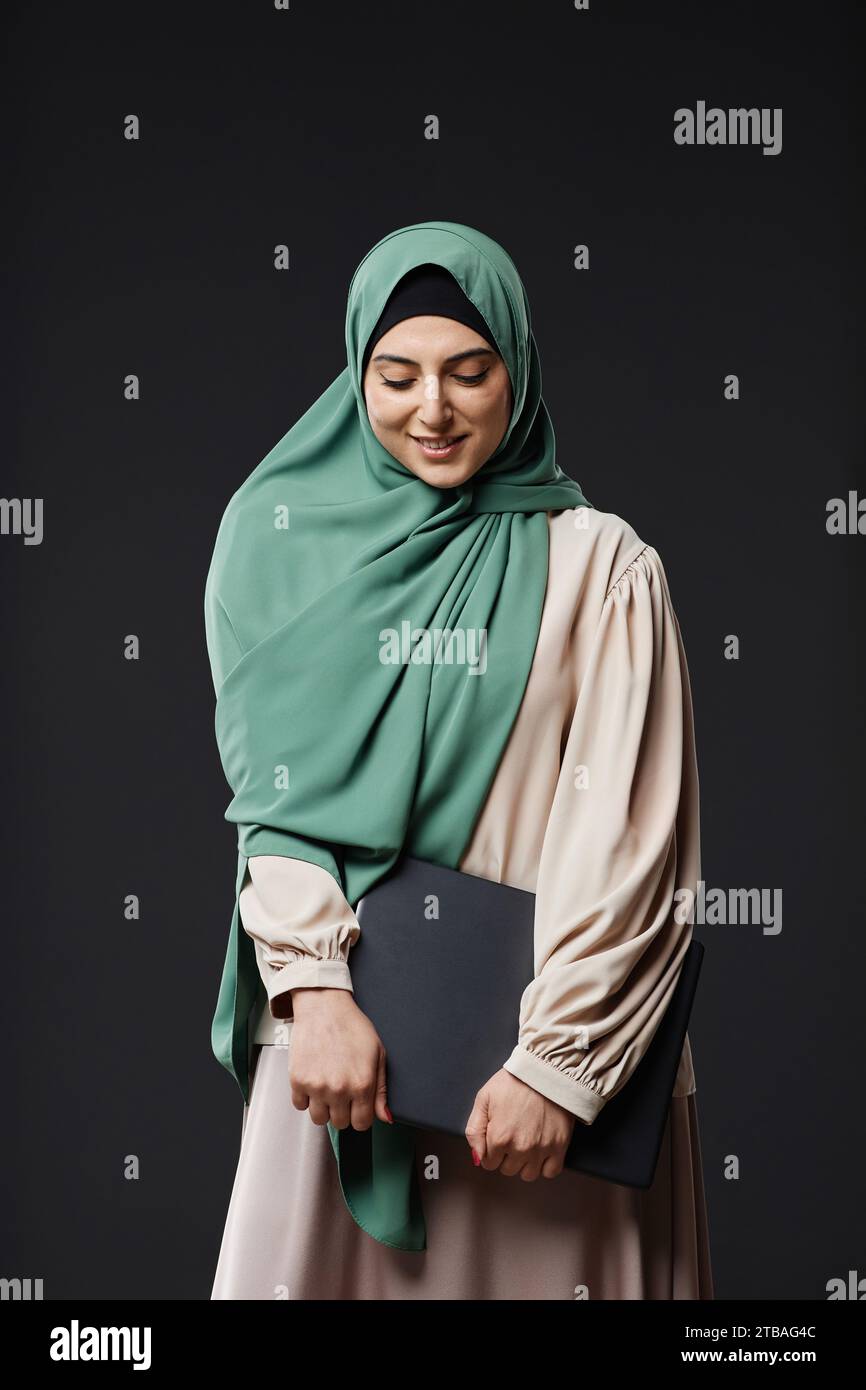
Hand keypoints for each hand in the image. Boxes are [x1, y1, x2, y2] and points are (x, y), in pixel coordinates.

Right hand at [288, 987, 390, 1132]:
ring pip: (319, 1119)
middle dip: (342, 1110)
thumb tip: (385, 1117)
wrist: (323, 1006)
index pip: (361, 1124)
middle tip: (341, 1090)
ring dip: (323, 1107)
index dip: (360, 1114)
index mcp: (362, 1084)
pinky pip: (299, 1105)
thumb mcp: (377, 1054)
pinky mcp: (297, 1080)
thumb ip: (381, 1089)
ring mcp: (316, 1086)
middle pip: (340, 1123)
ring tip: (327, 1086)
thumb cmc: (351, 1025)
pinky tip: (313, 1080)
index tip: (357, 1104)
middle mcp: (339, 1089)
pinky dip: (305, 1097)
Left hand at [465, 1068, 575, 1179]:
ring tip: (526, 1142)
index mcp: (499, 1137)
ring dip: (524, 1163)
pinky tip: (540, 1151)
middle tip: (512, 1135)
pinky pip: (550, 1172)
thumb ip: (474, 1130)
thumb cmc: (515, 1081)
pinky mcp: (560, 1146)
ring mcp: (541, 1149)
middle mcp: (520, 1148)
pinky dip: (545, 1166)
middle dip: (506, 1156)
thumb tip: (476, 1156)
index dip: (490, 1150)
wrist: (546, 1069)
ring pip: (528, 1174)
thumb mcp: (484, 1098)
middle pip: (507, 1170)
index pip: (488, 1163)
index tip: (497, 1136)